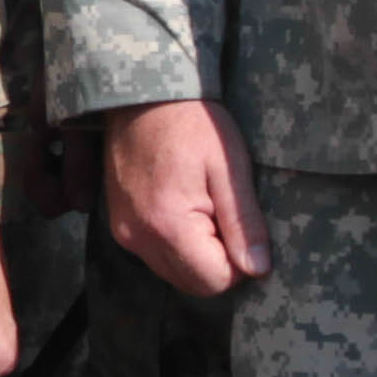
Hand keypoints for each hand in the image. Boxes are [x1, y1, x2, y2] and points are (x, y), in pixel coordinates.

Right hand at [104, 99, 268, 300]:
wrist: (142, 92)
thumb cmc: (193, 122)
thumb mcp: (230, 166)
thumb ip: (244, 222)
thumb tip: (259, 269)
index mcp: (169, 225)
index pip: (214, 281)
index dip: (239, 263)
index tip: (242, 227)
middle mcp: (138, 238)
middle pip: (191, 284)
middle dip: (217, 261)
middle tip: (223, 214)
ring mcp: (123, 232)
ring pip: (173, 272)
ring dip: (196, 254)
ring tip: (203, 206)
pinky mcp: (118, 224)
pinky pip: (155, 254)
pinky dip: (175, 243)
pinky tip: (184, 205)